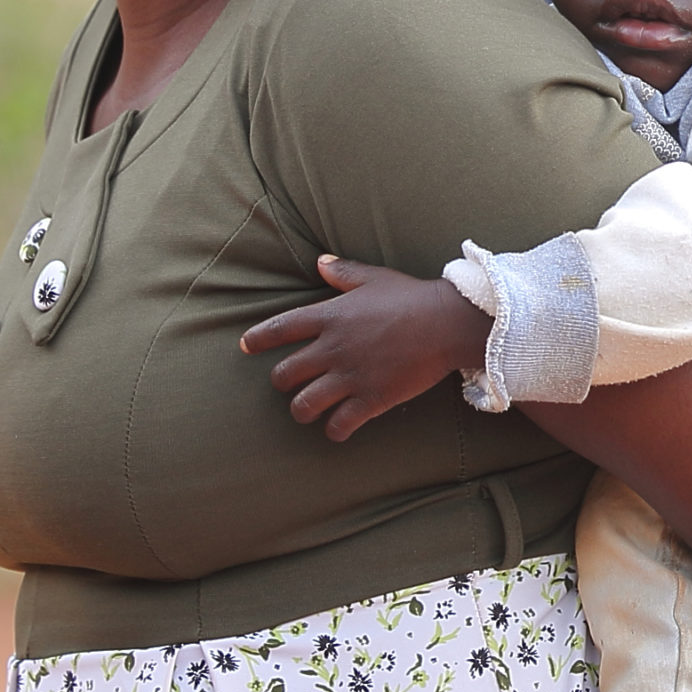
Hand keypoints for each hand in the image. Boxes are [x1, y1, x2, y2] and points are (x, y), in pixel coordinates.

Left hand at [239, 257, 493, 441]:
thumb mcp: (374, 277)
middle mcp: (332, 348)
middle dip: (283, 381)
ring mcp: (350, 376)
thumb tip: (319, 261)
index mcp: (329, 316)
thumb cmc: (411, 297)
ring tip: (308, 409)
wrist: (446, 323)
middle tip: (291, 382)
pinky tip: (337, 428)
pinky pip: (338, 425)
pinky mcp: (370, 399)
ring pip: (303, 406)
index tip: (246, 346)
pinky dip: (333, 430)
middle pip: (285, 374)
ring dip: (302, 409)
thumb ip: (342, 272)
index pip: (279, 329)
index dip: (257, 339)